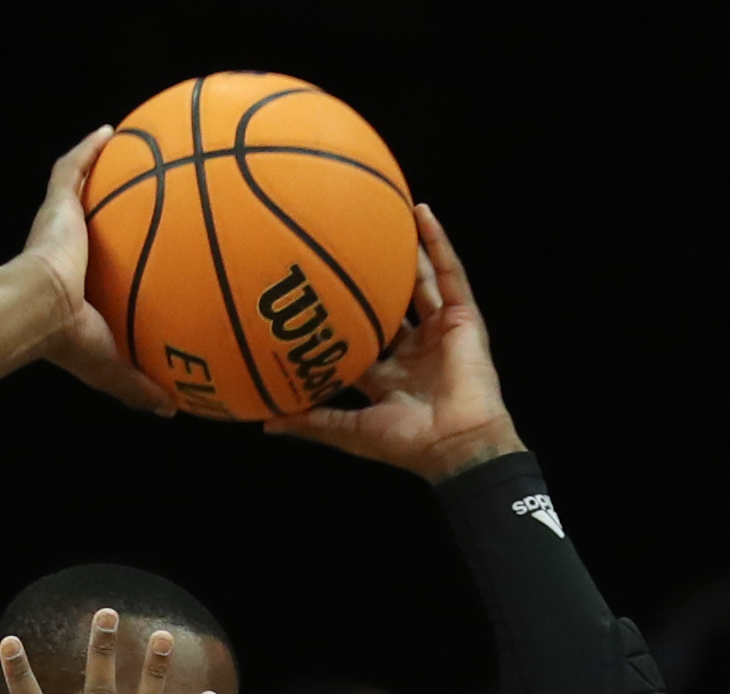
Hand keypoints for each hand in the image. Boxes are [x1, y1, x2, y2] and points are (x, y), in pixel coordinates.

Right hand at [17, 129, 172, 415]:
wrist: (37, 311)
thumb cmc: (68, 340)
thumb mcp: (112, 366)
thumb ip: (140, 384)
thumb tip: (172, 410)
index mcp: (78, 287)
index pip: (102, 269)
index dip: (120, 260)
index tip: (143, 254)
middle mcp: (68, 252)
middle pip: (92, 222)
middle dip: (112, 208)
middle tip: (140, 196)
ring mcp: (59, 226)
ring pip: (79, 189)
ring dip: (97, 169)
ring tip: (124, 149)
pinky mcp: (55, 205)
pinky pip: (73, 168)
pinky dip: (89, 149)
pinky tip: (110, 131)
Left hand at [264, 204, 524, 479]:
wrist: (454, 444)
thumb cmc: (406, 442)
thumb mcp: (349, 431)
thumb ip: (312, 422)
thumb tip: (266, 424)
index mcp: (388, 375)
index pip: (358, 339)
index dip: (338, 317)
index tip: (310, 295)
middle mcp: (412, 350)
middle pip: (390, 304)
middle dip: (372, 277)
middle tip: (344, 243)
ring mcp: (439, 331)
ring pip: (420, 281)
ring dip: (406, 248)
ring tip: (387, 212)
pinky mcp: (462, 318)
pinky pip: (449, 274)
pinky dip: (438, 244)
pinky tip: (423, 214)